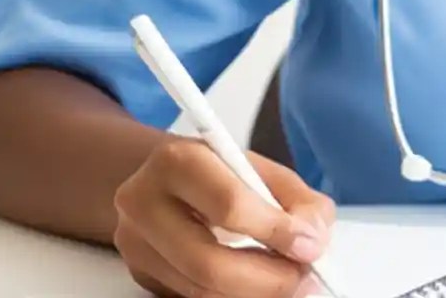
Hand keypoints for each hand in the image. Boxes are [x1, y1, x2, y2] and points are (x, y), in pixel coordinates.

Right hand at [113, 137, 335, 297]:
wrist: (166, 182)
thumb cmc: (221, 175)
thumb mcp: (266, 172)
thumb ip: (300, 203)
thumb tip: (311, 242)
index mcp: (178, 161)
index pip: (228, 205)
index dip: (276, 232)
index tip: (309, 246)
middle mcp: (143, 201)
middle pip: (207, 263)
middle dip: (267, 279)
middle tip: (303, 278)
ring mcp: (134, 242)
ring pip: (200, 289)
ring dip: (254, 293)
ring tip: (285, 280)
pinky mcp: (140, 273)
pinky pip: (192, 296)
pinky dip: (234, 296)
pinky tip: (256, 282)